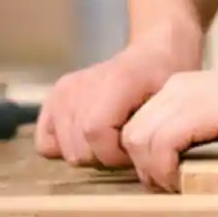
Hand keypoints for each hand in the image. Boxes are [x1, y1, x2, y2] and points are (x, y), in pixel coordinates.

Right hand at [35, 40, 200, 167]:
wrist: (154, 53)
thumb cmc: (166, 80)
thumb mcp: (172, 102)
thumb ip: (154, 131)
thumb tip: (144, 163)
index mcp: (114, 82)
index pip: (95, 133)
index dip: (114, 153)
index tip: (134, 149)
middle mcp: (81, 84)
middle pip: (77, 148)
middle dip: (104, 157)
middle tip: (124, 144)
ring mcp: (63, 91)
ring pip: (63, 149)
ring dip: (88, 152)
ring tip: (110, 138)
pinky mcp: (54, 98)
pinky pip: (45, 142)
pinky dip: (64, 147)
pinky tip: (87, 137)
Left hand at [121, 64, 217, 191]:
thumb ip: (201, 133)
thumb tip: (187, 162)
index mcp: (182, 88)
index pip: (140, 124)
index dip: (145, 156)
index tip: (167, 176)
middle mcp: (176, 88)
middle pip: (131, 133)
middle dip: (141, 165)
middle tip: (166, 185)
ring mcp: (184, 97)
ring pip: (137, 140)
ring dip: (151, 170)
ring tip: (175, 185)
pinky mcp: (196, 111)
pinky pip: (159, 146)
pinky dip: (164, 170)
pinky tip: (183, 180)